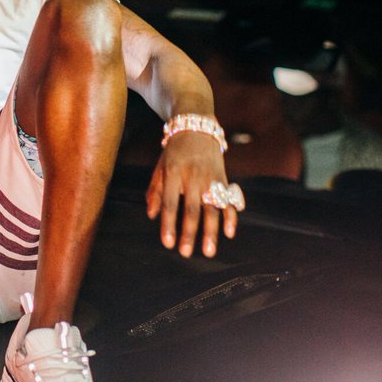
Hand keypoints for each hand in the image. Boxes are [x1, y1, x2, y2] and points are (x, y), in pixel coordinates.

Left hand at [145, 131, 240, 256]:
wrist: (197, 128)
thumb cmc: (174, 151)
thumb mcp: (160, 166)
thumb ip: (155, 190)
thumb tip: (151, 215)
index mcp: (173, 173)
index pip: (170, 203)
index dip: (169, 224)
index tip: (168, 244)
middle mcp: (193, 176)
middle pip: (191, 209)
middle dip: (189, 233)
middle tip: (185, 253)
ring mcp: (210, 178)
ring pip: (212, 209)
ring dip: (211, 232)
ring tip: (208, 251)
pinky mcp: (224, 178)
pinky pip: (229, 200)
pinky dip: (231, 217)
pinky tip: (229, 233)